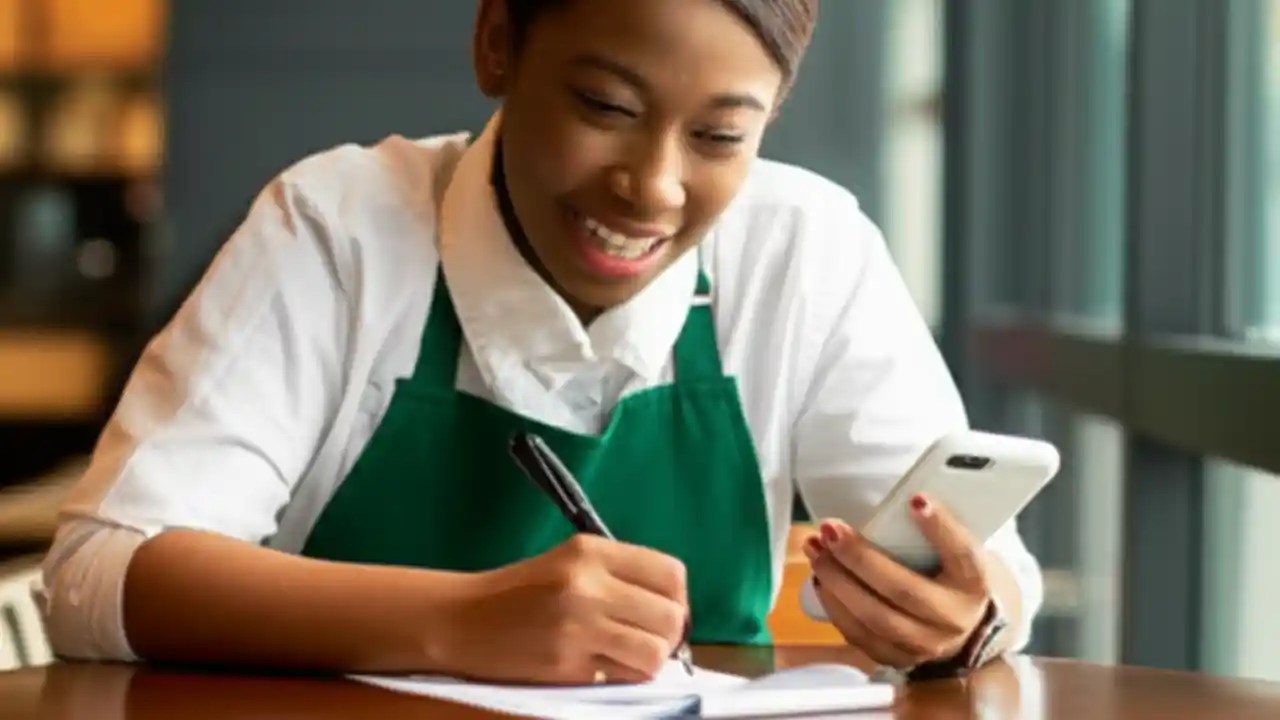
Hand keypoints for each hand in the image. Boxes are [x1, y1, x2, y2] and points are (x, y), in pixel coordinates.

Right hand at [444, 534, 687, 684]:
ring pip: (654, 652)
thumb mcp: (570, 561)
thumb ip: (619, 573)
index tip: (663, 608)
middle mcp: (588, 584)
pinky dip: (625, 674)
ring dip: (650, 658)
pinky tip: (606, 664)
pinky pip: (625, 675)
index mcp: (591, 551)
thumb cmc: (521, 591)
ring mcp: (578, 626)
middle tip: (650, 637)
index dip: (677, 596)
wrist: (463, 620)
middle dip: (669, 632)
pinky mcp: (567, 665)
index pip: (670, 573)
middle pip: (670, 616)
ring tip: (629, 654)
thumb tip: (672, 606)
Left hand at [804, 494, 991, 668]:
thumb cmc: (949, 574)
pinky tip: (820, 579)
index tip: (915, 500)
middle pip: (904, 590)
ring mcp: (926, 645)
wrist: (964, 626)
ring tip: (816, 550)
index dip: (940, 528)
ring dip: (837, 581)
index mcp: (974, 582)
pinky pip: (859, 636)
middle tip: (830, 529)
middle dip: (859, 558)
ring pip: (875, 618)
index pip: (962, 554)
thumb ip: (932, 532)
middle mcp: (954, 619)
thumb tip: (896, 501)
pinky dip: (834, 605)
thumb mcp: (952, 550)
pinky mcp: (898, 659)